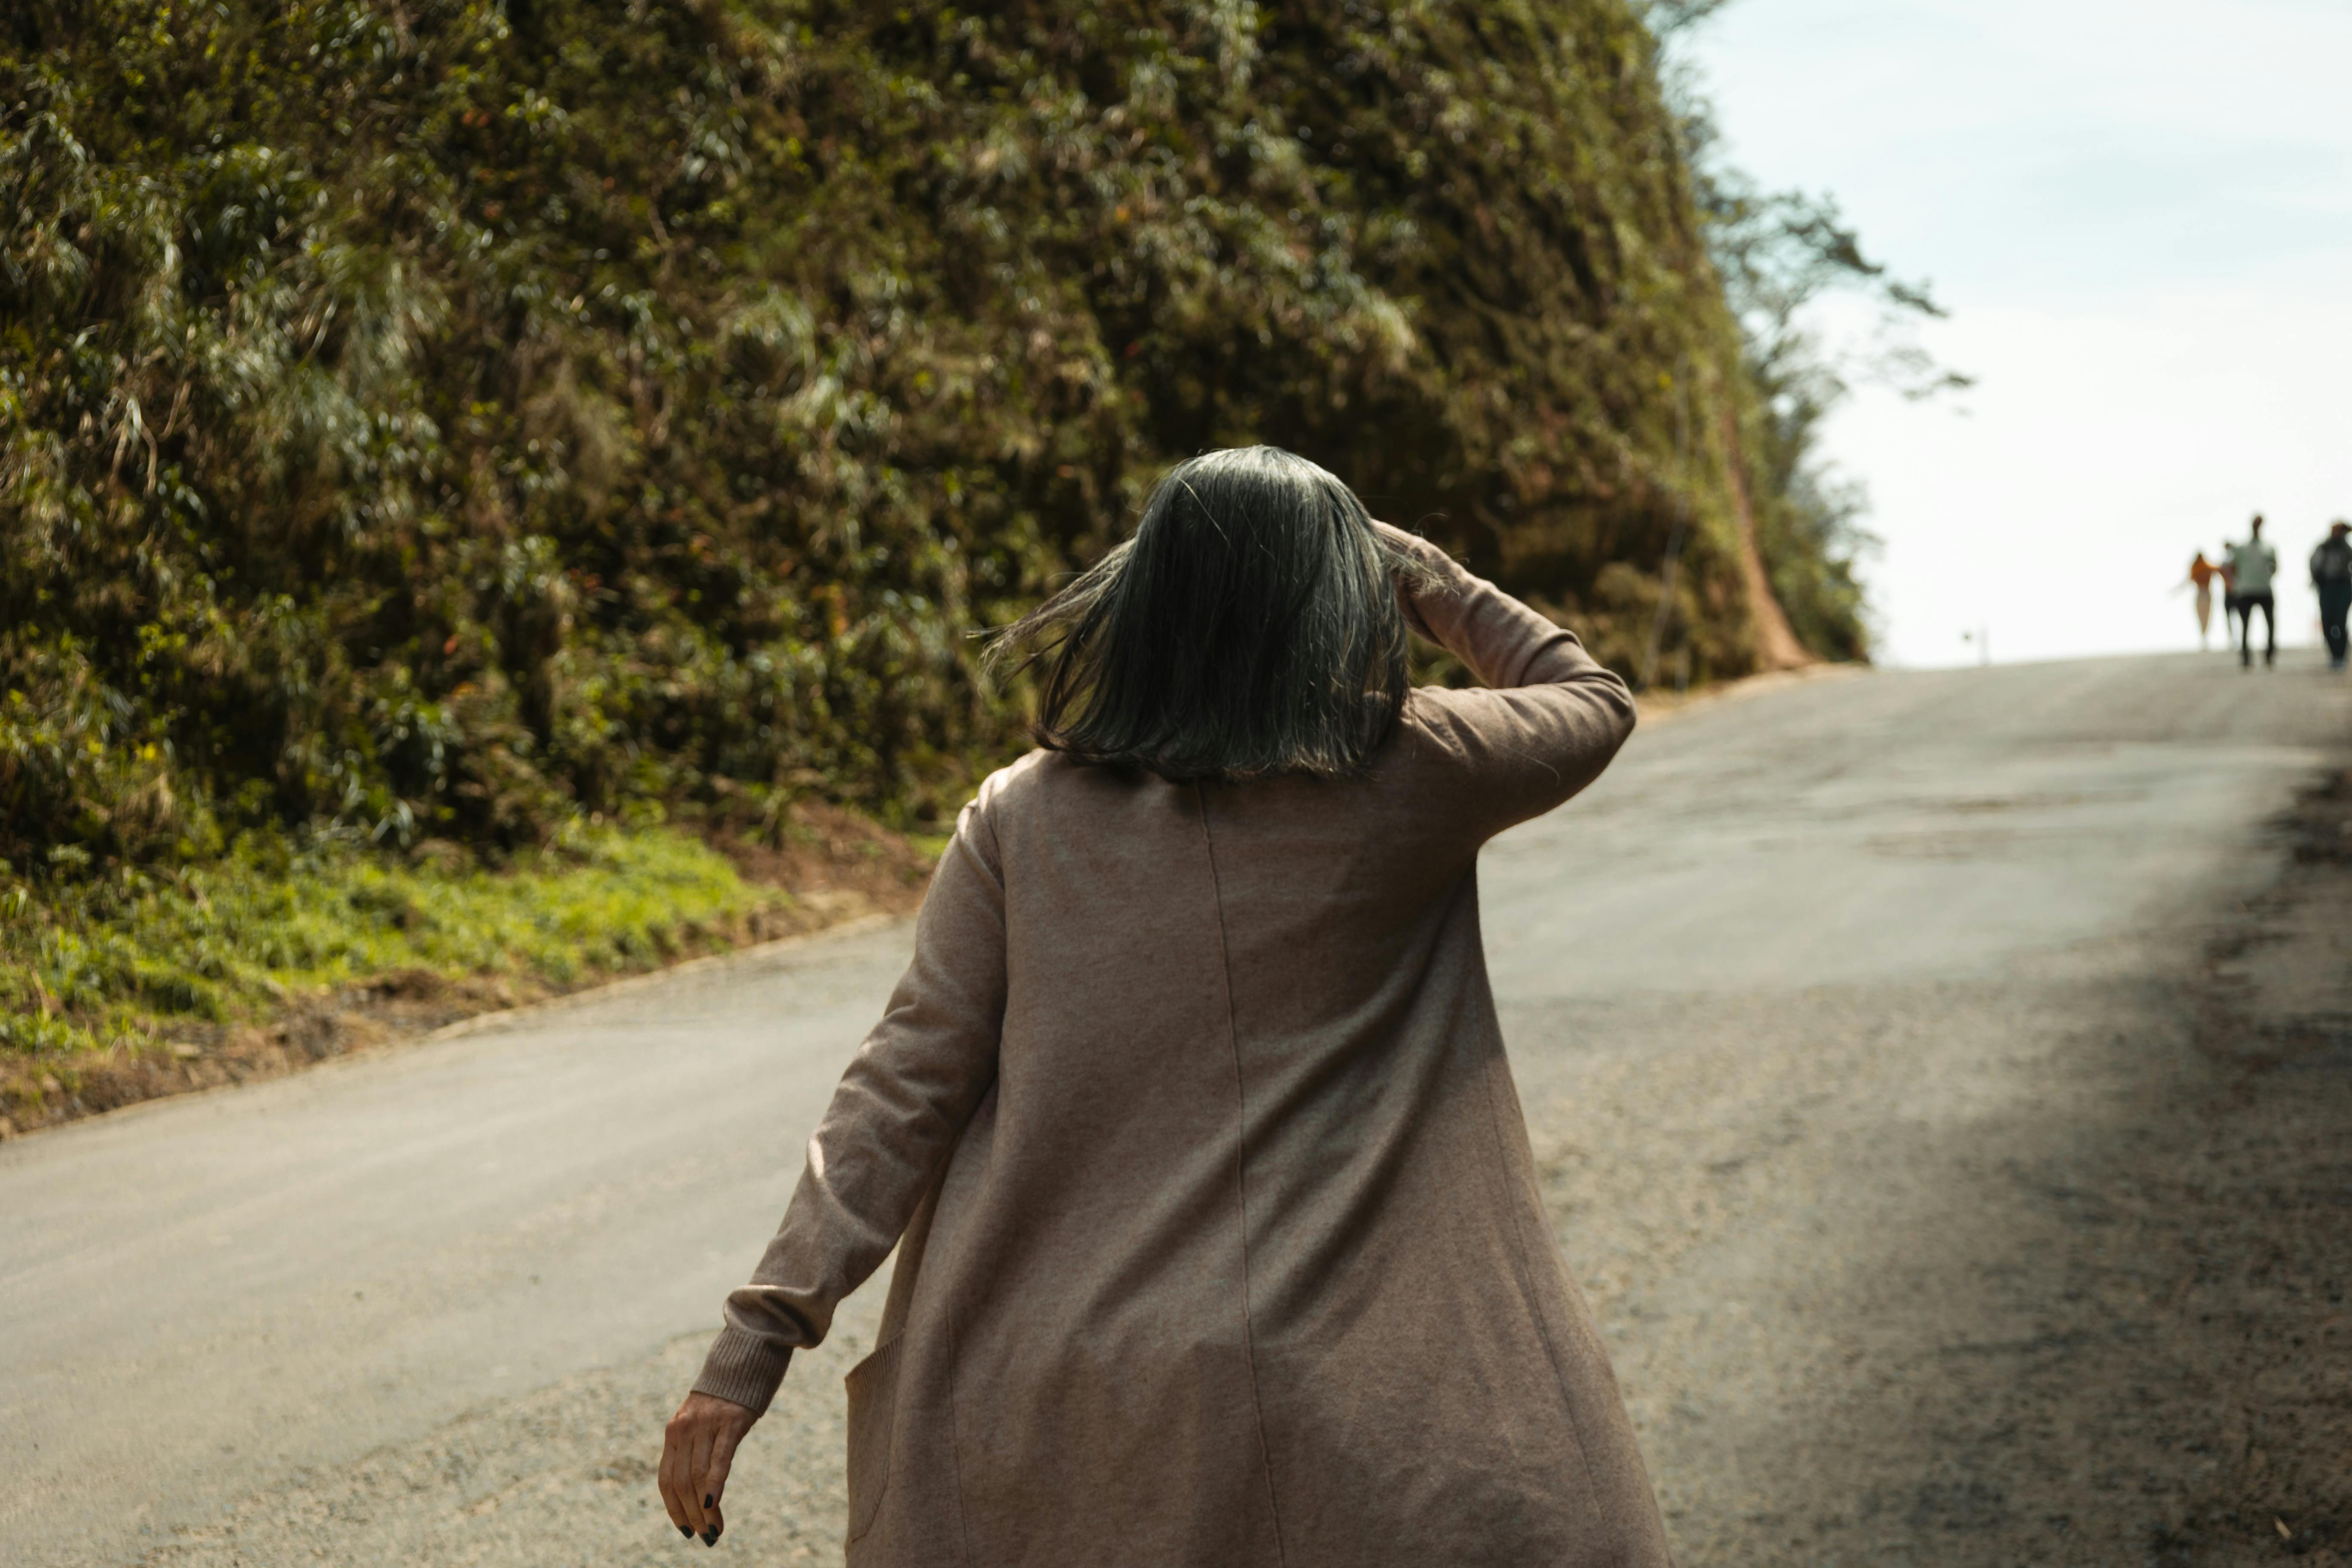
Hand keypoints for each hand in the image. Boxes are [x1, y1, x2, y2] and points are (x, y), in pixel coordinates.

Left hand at [660, 1390, 758, 1545]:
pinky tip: (714, 1504)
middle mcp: (684, 1429)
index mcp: (674, 1432)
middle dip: (692, 1515)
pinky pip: (719, 1459)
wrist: (742, 1361)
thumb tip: (694, 1491)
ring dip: (705, 1510)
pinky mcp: (730, 1421)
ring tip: (714, 1531)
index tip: (685, 1531)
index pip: (667, 1479)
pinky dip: (714, 1484)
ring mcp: (706, 1424)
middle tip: (705, 1537)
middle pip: (681, 1483)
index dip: (674, 1509)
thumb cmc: (723, 1399)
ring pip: (698, 1477)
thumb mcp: (699, 1423)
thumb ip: (692, 1449)